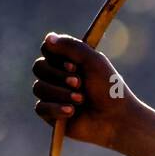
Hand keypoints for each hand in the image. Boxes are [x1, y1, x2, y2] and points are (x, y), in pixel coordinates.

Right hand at [32, 33, 142, 149]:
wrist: (115, 118)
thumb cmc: (109, 89)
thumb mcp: (94, 61)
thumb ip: (72, 47)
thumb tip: (48, 38)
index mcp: (68, 60)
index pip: (47, 49)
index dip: (56, 56)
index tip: (74, 65)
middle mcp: (57, 76)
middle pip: (39, 67)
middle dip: (60, 76)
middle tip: (80, 83)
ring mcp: (52, 95)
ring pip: (39, 88)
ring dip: (61, 93)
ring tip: (81, 99)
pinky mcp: (50, 114)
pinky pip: (40, 107)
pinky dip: (56, 108)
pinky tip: (72, 111)